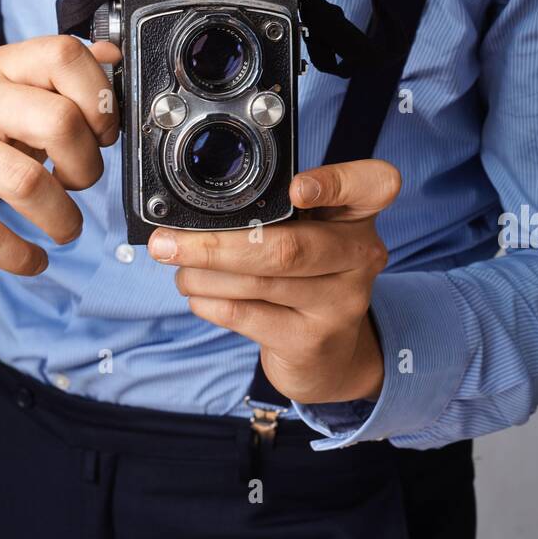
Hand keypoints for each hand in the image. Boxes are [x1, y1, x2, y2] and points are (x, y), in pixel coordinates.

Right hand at [0, 36, 119, 276]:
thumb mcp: (7, 93)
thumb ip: (58, 79)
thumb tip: (113, 57)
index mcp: (1, 68)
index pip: (64, 55)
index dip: (99, 97)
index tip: (103, 132)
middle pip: (56, 121)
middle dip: (87, 165)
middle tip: (81, 183)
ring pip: (26, 182)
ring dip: (62, 217)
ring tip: (65, 228)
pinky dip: (20, 254)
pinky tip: (31, 258)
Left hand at [148, 159, 400, 403]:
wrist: (332, 354)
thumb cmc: (308, 275)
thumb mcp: (309, 233)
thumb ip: (274, 212)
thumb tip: (191, 211)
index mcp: (358, 214)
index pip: (371, 186)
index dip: (333, 184)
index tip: (295, 190)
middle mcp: (360, 256)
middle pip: (288, 247)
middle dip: (216, 245)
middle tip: (167, 242)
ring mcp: (340, 303)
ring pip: (259, 282)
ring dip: (202, 275)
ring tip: (178, 269)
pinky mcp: (312, 341)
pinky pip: (247, 316)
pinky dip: (210, 303)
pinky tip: (198, 296)